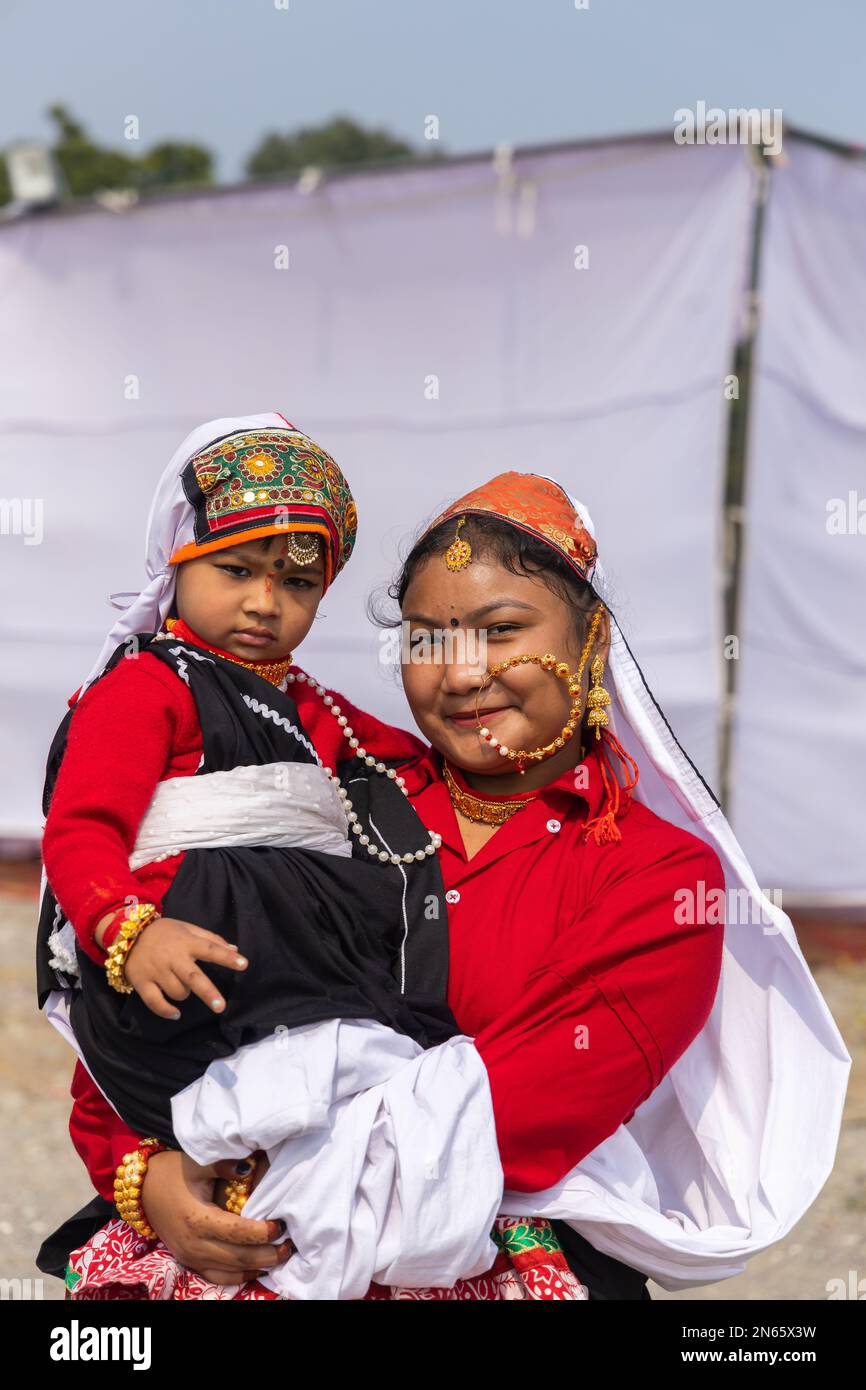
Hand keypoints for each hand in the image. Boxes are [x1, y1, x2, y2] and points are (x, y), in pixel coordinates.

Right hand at [122, 917, 248, 1019]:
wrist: (127, 934)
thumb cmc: (164, 932)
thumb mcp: (187, 928)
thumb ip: (211, 938)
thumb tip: (235, 949)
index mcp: (186, 942)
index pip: (210, 949)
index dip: (227, 957)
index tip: (244, 964)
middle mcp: (172, 957)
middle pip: (193, 977)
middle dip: (208, 992)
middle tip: (220, 1007)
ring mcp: (156, 971)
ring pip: (177, 992)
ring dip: (185, 994)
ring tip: (183, 987)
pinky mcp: (141, 982)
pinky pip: (155, 1002)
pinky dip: (166, 1011)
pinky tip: (175, 1014)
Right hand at [141, 1150, 291, 1285]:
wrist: (142, 1188)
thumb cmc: (172, 1172)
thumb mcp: (198, 1162)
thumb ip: (224, 1165)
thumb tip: (250, 1167)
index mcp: (197, 1219)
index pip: (237, 1233)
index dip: (261, 1233)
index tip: (280, 1225)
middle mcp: (193, 1244)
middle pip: (237, 1257)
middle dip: (267, 1255)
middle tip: (289, 1245)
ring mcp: (190, 1256)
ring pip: (229, 1272)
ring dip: (256, 1268)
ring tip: (279, 1257)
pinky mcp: (188, 1260)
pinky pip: (216, 1276)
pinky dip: (238, 1276)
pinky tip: (256, 1268)